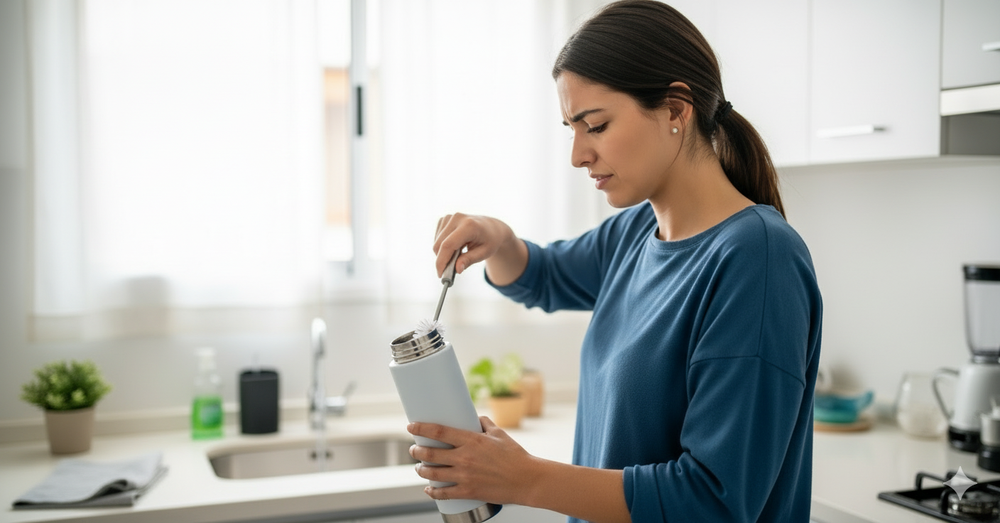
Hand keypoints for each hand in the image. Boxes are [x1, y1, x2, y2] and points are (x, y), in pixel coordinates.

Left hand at [408, 416, 538, 504]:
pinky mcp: (468, 491)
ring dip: (421, 470)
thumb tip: (475, 418)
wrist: (527, 480)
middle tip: (414, 449)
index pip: (439, 431)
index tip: (411, 427)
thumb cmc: (515, 456)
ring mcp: (465, 476)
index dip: (421, 428)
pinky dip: (432, 491)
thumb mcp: (500, 434)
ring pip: (432, 473)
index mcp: (472, 440)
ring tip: (419, 467)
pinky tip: (429, 489)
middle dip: (417, 451)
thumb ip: (484, 424)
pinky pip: (444, 493)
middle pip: (430, 453)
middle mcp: (465, 457)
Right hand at [433, 213, 526, 285]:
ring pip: (436, 242)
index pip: (448, 245)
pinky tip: (455, 246)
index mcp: (469, 225)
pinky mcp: (445, 219)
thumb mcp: (484, 253)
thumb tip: (457, 269)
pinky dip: (442, 246)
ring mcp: (450, 217)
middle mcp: (457, 218)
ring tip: (459, 254)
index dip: (442, 261)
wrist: (491, 227)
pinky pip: (437, 238)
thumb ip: (469, 260)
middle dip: (442, 260)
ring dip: (442, 253)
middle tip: (450, 271)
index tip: (440, 275)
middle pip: (439, 244)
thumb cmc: (490, 240)